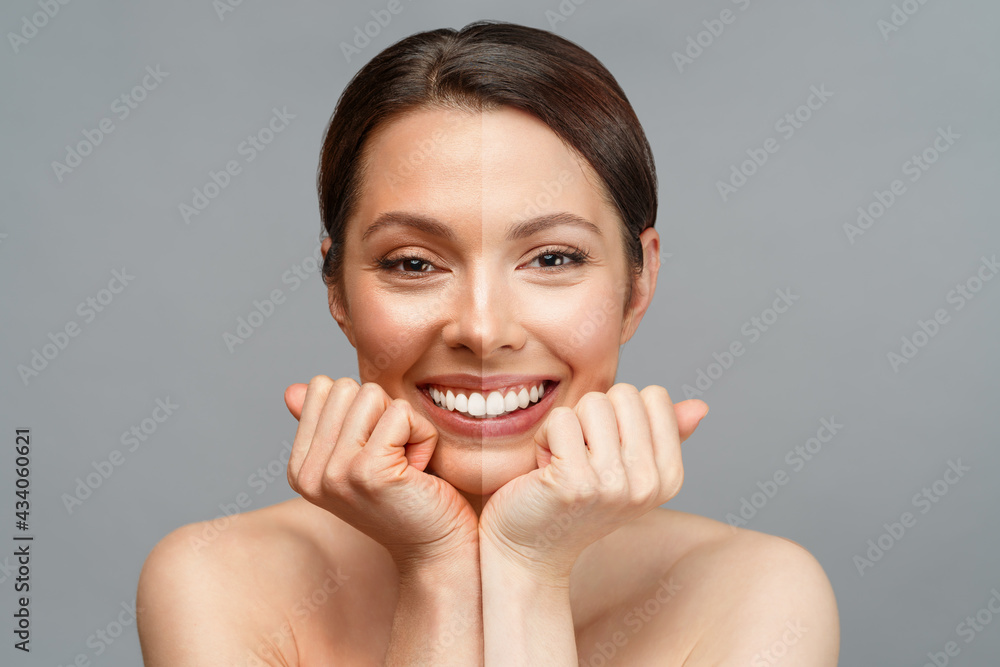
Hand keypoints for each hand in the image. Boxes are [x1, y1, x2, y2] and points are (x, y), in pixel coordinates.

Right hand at [285, 376, 478, 573]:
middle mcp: (309, 473)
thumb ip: (327, 423)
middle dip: (383, 413)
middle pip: (347, 388)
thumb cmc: (407, 500)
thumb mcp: (360, 456)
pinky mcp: (369, 472)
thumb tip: (293, 389)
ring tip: (407, 465)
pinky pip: (401, 413)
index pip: (322, 388)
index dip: (363, 410)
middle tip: (396, 459)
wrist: (437, 550)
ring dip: (405, 425)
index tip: (378, 451)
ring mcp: (335, 473)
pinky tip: (420, 472)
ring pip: (373, 395)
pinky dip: (423, 435)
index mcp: (300, 468)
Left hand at [478, 384, 707, 579]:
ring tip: (563, 462)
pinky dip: (544, 437)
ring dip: (568, 426)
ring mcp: (613, 484)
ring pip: (592, 403)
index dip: (620, 411)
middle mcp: (648, 484)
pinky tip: (544, 469)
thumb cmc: (574, 503)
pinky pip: (561, 420)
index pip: (655, 396)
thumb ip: (661, 435)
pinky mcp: (574, 483)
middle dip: (593, 415)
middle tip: (580, 455)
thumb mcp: (627, 469)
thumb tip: (699, 406)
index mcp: (669, 478)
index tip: (604, 447)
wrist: (530, 552)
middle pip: (624, 394)